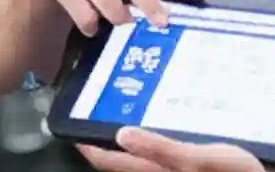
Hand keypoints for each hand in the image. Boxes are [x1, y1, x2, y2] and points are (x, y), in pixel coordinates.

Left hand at [79, 128, 264, 171]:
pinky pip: (167, 156)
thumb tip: (121, 135)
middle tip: (100, 110)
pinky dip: (158, 140)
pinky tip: (166, 123)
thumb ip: (161, 148)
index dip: (89, 145)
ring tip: (127, 110)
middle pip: (126, 160)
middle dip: (111, 138)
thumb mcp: (201, 159)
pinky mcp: (194, 168)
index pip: (110, 162)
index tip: (72, 125)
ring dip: (134, 137)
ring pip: (146, 157)